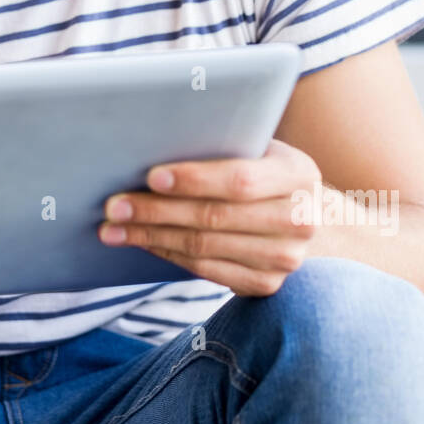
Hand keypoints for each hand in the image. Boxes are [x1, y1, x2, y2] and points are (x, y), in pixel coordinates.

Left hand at [98, 139, 319, 295]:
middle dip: (156, 212)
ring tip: (113, 228)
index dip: (194, 179)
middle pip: (214, 218)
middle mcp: (300, 220)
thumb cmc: (269, 171)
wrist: (310, 216)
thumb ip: (226, 145)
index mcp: (299, 175)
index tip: (151, 176)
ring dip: (151, 237)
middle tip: (114, 206)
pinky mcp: (266, 284)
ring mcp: (285, 258)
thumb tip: (157, 140)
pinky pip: (205, 271)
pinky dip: (168, 254)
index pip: (240, 180)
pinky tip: (142, 241)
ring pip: (204, 248)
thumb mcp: (262, 148)